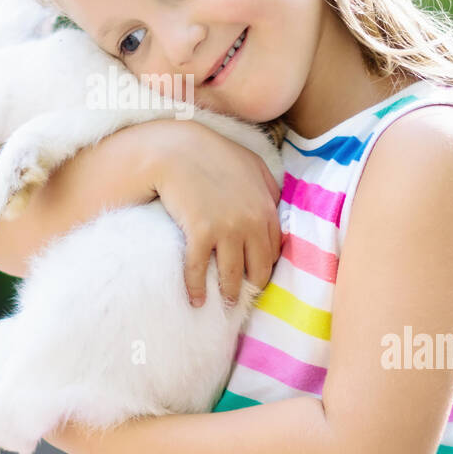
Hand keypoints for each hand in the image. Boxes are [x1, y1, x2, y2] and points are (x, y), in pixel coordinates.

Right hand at [149, 121, 282, 307]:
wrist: (177, 150)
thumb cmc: (213, 154)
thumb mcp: (251, 164)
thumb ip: (268, 186)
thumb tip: (275, 205)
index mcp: (265, 208)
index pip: (273, 251)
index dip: (266, 267)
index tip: (257, 277)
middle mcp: (251, 222)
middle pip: (258, 268)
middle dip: (252, 286)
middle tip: (244, 296)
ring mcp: (226, 229)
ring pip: (232, 275)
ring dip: (229, 294)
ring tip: (225, 303)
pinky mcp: (200, 233)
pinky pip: (199, 270)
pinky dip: (197, 288)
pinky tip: (196, 299)